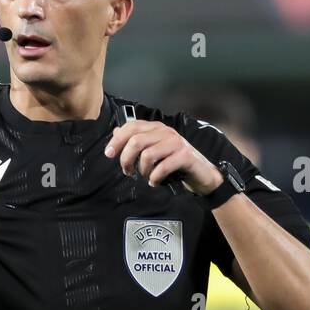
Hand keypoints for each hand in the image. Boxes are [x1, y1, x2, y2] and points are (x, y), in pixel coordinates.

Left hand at [103, 119, 222, 193]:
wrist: (201, 173)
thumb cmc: (174, 162)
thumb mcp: (154, 149)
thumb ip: (136, 139)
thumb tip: (116, 131)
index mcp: (156, 128)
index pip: (131, 127)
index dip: (117, 140)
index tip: (108, 154)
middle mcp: (166, 132)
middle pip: (136, 141)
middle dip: (126, 159)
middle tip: (127, 172)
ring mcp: (176, 143)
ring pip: (147, 155)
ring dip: (142, 171)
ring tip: (145, 177)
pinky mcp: (185, 156)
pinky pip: (162, 167)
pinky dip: (154, 178)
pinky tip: (154, 182)